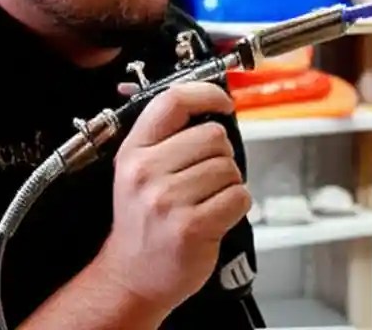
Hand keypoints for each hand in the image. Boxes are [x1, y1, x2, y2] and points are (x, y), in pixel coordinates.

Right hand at [91, 82, 251, 317]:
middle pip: (214, 136)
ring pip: (230, 168)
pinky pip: (239, 197)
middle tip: (204, 178)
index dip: (206, 94)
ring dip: (228, 183)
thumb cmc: (142, 222)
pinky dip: (236, 206)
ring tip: (205, 200)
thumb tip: (212, 108)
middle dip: (220, 155)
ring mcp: (168, 200)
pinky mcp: (192, 226)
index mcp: (133, 152)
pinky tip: (214, 216)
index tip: (223, 102)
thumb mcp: (137, 171)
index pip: (173, 101)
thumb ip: (167, 138)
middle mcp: (147, 172)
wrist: (132, 276)